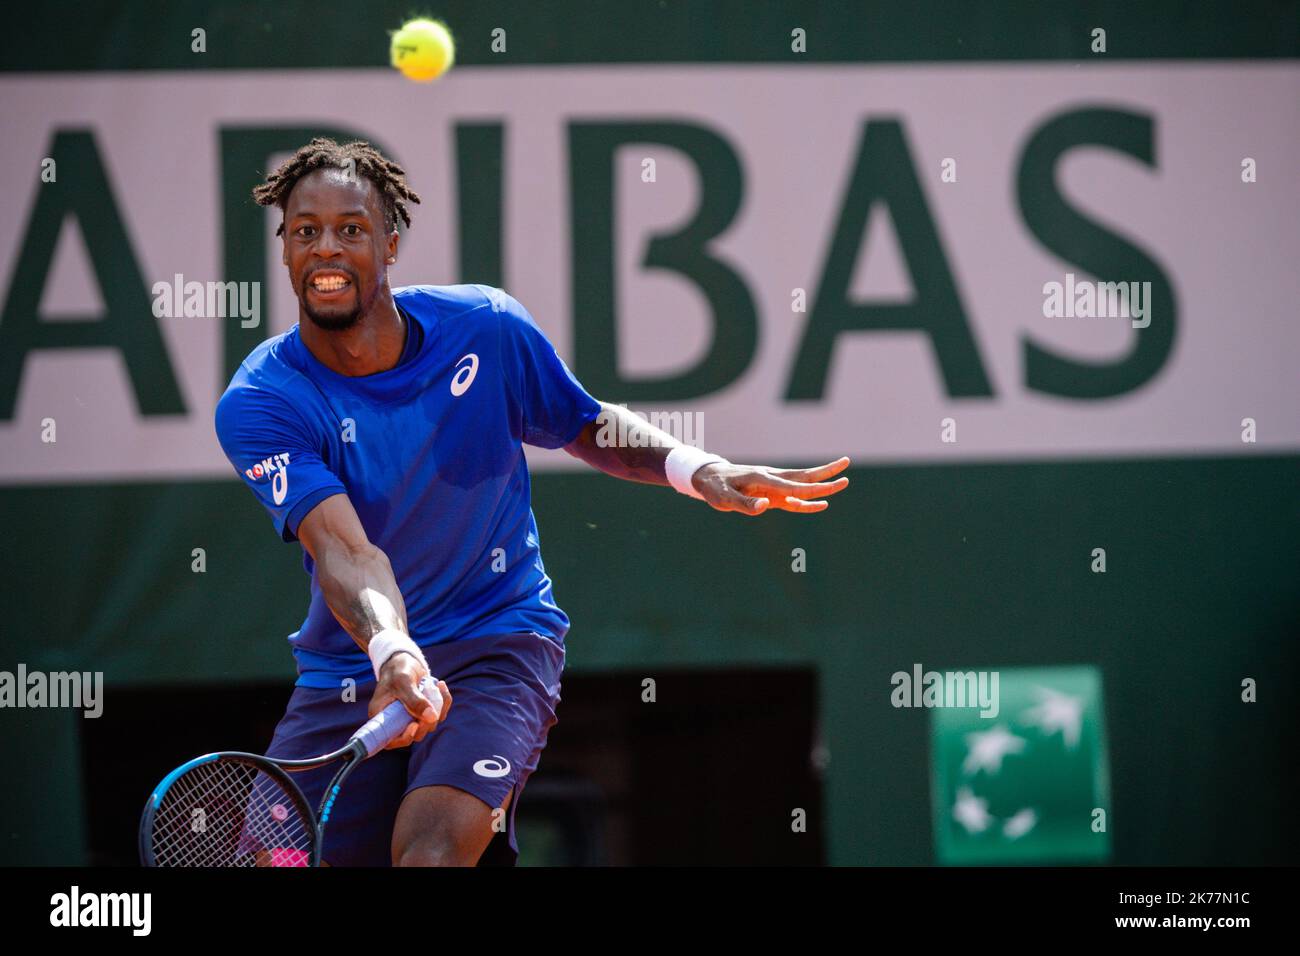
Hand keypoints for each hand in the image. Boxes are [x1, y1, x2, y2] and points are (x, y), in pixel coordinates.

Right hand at [369, 651, 451, 749]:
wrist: (405, 659)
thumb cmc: (398, 669)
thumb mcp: (403, 682)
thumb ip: (415, 700)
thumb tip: (431, 718)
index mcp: (382, 716)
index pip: (391, 740)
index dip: (404, 738)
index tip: (415, 726)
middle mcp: (395, 720)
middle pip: (414, 734)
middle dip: (426, 722)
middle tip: (433, 705)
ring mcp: (410, 717)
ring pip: (428, 725)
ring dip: (438, 709)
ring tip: (437, 686)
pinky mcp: (423, 711)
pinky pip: (438, 714)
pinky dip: (444, 702)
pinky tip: (442, 686)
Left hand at [691, 456, 850, 515]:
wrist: (708, 477)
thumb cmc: (714, 487)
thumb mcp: (723, 498)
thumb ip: (744, 503)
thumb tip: (765, 507)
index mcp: (762, 479)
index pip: (791, 487)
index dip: (810, 492)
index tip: (828, 492)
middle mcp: (771, 478)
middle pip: (803, 477)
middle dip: (825, 474)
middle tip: (846, 467)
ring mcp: (773, 485)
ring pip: (802, 482)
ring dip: (822, 481)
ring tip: (843, 478)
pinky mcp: (771, 493)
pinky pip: (793, 497)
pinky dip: (807, 501)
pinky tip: (821, 504)